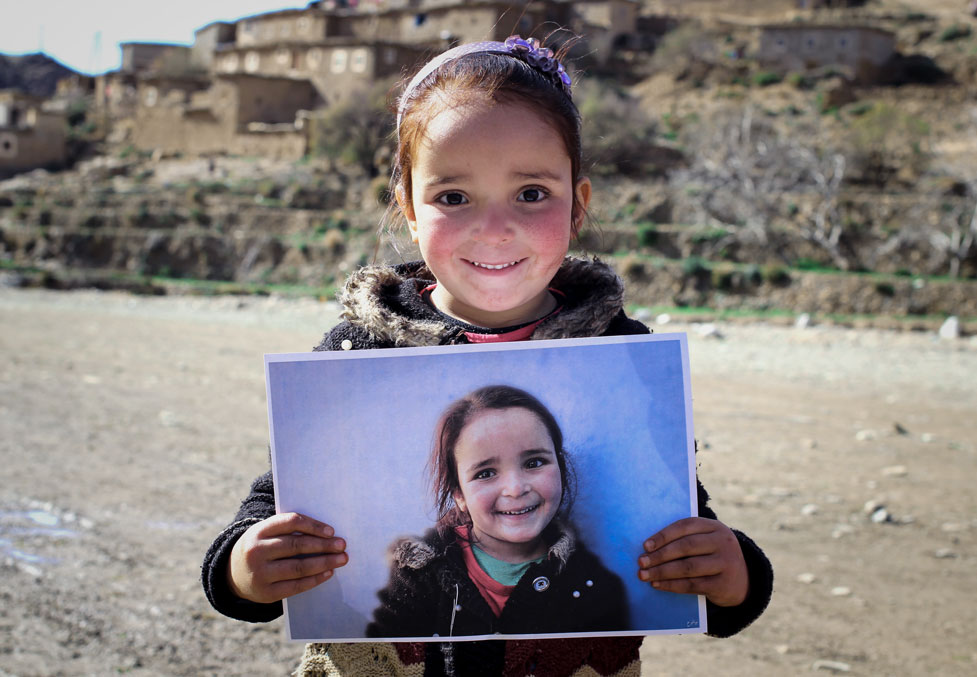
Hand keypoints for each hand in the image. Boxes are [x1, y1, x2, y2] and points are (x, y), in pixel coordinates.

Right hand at [228, 512, 348, 603]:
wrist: (234, 573)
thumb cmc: (262, 547)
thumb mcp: (266, 533)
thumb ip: (288, 530)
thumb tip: (327, 533)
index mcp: (259, 530)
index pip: (290, 522)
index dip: (313, 525)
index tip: (331, 531)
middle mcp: (257, 551)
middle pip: (297, 545)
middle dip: (323, 545)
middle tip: (342, 545)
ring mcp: (260, 573)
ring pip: (298, 567)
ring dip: (324, 562)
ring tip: (341, 559)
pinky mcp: (266, 593)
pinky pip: (296, 586)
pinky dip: (315, 579)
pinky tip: (328, 573)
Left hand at [638, 517, 748, 606]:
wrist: (742, 581)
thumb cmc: (712, 556)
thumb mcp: (706, 541)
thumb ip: (684, 539)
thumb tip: (648, 548)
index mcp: (714, 526)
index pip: (685, 526)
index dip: (663, 535)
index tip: (645, 546)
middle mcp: (723, 542)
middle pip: (685, 547)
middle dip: (660, 555)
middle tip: (641, 562)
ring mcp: (725, 563)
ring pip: (688, 567)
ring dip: (662, 572)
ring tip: (645, 575)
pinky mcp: (723, 584)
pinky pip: (693, 585)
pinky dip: (672, 585)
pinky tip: (658, 585)